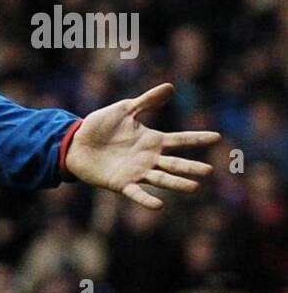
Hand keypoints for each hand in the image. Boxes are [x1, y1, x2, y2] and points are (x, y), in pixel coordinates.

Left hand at [64, 83, 219, 209]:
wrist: (75, 142)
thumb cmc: (100, 126)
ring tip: (195, 187)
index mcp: (152, 140)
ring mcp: (136, 172)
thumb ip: (147, 101)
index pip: (180, 139)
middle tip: (209, 171)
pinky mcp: (120, 183)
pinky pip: (136, 192)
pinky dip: (146, 199)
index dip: (197, 138)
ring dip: (177, 183)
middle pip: (175, 163)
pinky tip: (159, 205)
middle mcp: (148, 158)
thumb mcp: (124, 109)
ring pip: (162, 179)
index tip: (218, 137)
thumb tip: (170, 87)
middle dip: (191, 167)